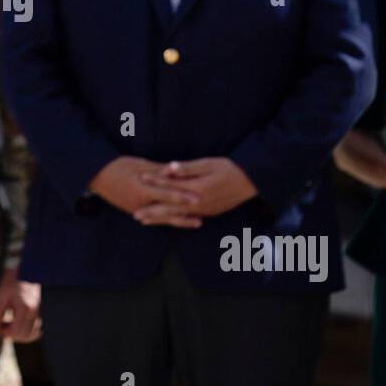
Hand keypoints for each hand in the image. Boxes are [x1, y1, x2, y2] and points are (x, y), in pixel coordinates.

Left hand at [0, 267, 40, 342]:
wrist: (25, 269)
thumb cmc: (11, 281)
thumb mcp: (1, 296)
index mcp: (24, 308)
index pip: (15, 332)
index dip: (3, 333)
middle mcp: (34, 312)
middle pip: (24, 336)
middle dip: (11, 335)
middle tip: (1, 326)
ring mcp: (40, 312)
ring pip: (32, 335)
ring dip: (20, 334)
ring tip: (9, 325)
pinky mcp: (41, 311)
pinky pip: (37, 329)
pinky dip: (28, 331)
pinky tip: (18, 324)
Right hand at [88, 157, 202, 219]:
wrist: (98, 177)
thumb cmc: (118, 166)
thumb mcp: (139, 165)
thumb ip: (159, 170)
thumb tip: (176, 170)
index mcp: (143, 189)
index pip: (167, 194)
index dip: (183, 196)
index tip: (198, 198)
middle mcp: (141, 203)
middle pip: (167, 210)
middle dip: (186, 214)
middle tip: (203, 218)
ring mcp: (137, 209)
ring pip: (163, 218)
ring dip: (180, 220)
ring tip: (197, 222)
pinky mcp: (134, 211)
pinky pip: (155, 217)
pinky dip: (168, 219)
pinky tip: (180, 220)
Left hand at [134, 158, 257, 227]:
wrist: (250, 182)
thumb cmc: (229, 168)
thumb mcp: (208, 163)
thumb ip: (187, 168)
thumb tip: (169, 168)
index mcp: (197, 189)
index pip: (170, 187)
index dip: (154, 183)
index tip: (140, 181)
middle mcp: (199, 204)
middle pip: (170, 209)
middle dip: (152, 212)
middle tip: (135, 215)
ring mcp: (204, 211)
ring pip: (177, 217)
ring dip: (160, 219)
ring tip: (144, 221)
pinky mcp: (208, 213)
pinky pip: (187, 218)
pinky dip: (174, 220)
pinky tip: (166, 221)